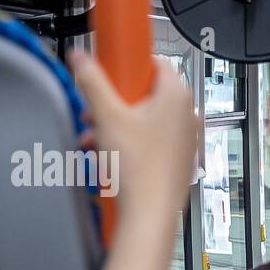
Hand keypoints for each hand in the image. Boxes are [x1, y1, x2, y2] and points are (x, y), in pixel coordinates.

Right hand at [70, 52, 200, 224]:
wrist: (149, 212)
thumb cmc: (138, 168)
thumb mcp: (107, 115)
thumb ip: (92, 81)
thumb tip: (81, 57)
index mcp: (177, 96)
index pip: (156, 63)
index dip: (130, 66)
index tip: (111, 73)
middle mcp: (187, 116)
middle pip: (147, 95)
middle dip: (114, 103)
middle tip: (94, 113)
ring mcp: (186, 139)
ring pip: (146, 121)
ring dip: (116, 126)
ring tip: (94, 139)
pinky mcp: (179, 160)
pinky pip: (152, 142)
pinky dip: (130, 144)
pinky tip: (108, 156)